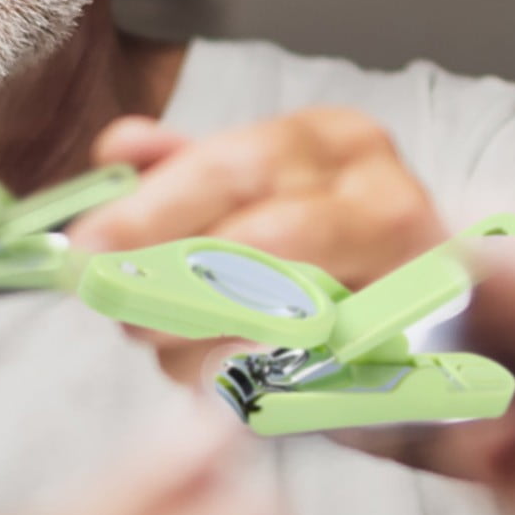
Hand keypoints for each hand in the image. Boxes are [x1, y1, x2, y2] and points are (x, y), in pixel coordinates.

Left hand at [68, 109, 444, 382]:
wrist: (428, 301)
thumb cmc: (319, 229)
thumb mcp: (255, 180)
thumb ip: (180, 165)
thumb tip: (118, 152)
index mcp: (333, 139)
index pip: (232, 167)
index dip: (151, 209)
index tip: (86, 245)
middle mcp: (383, 198)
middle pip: (261, 240)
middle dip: (171, 279)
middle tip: (114, 304)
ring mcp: (409, 280)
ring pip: (282, 314)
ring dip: (197, 337)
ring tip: (155, 337)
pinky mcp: (409, 355)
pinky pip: (304, 372)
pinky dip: (240, 374)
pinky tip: (206, 368)